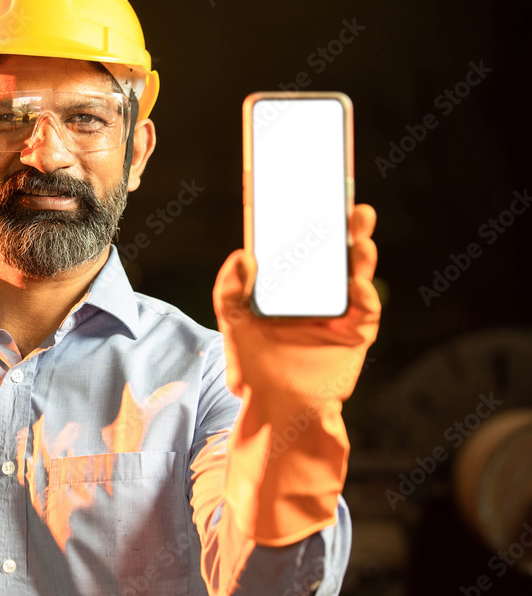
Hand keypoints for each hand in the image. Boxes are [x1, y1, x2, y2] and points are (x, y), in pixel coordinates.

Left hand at [213, 204, 380, 409]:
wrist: (274, 408)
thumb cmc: (253, 363)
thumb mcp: (232, 322)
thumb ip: (229, 289)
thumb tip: (241, 255)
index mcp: (291, 280)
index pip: (304, 241)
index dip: (310, 216)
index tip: (314, 188)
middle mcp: (319, 289)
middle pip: (337, 250)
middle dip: (347, 227)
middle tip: (350, 205)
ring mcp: (340, 310)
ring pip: (357, 273)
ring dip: (360, 254)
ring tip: (358, 236)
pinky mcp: (354, 334)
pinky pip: (365, 311)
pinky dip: (364, 296)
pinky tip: (356, 285)